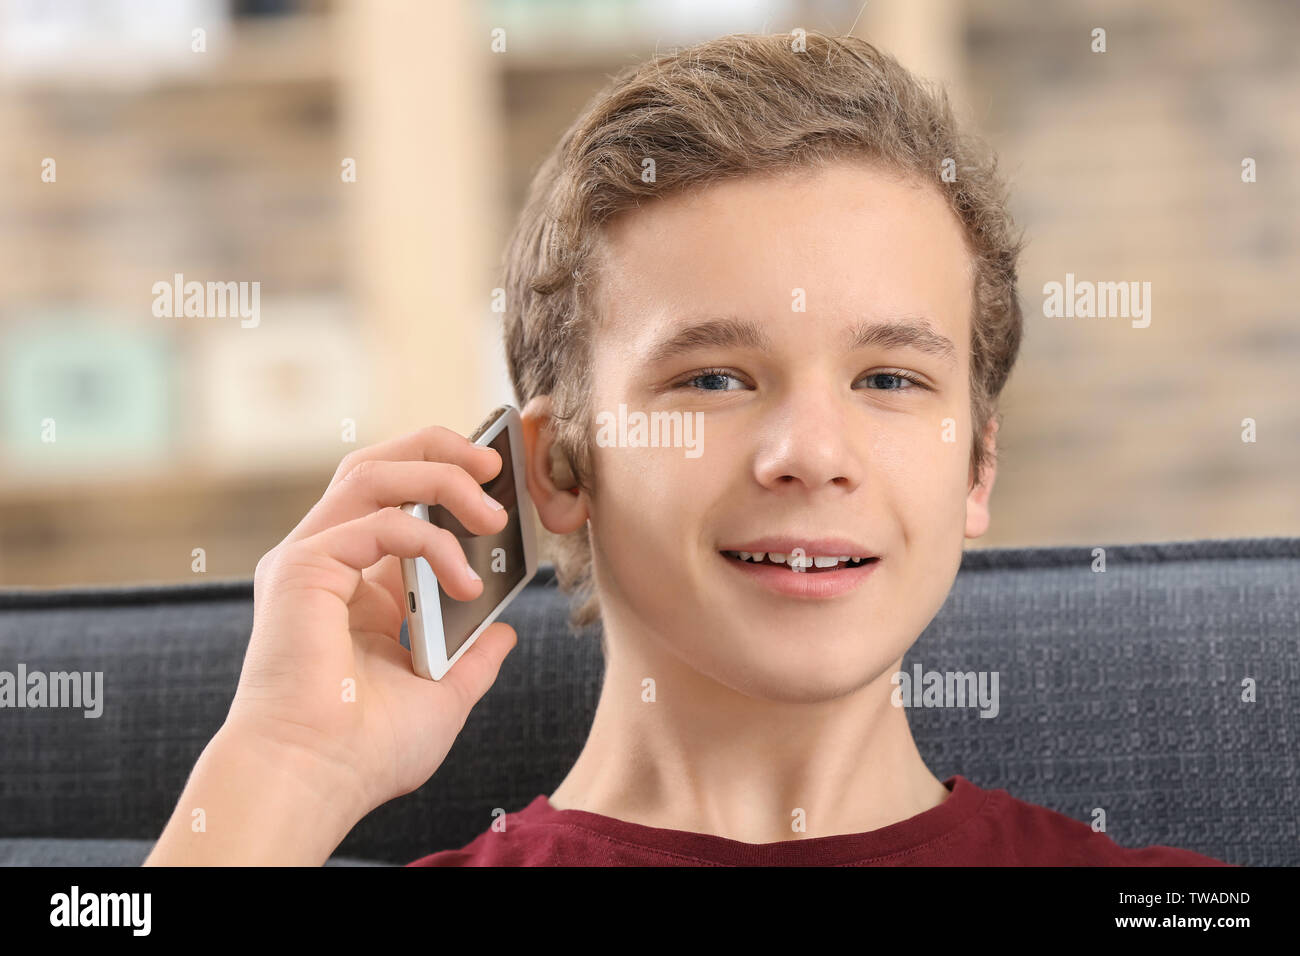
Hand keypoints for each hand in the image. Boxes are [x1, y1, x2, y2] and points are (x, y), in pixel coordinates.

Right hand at [225, 424, 516, 817]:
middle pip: (377, 468)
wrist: (317, 780)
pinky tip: (465, 582)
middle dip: (438, 450)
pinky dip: (431, 541)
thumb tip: (504, 632)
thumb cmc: (365, 752)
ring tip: (492, 508)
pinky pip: (379, 523)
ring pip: (372, 475)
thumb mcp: (441, 696)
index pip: (399, 505)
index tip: (499, 482)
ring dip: (440, 478)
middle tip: (494, 464)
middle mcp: (328, 563)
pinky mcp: (303, 567)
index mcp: (355, 588)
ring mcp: (311, 559)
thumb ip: (473, 659)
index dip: (446, 482)